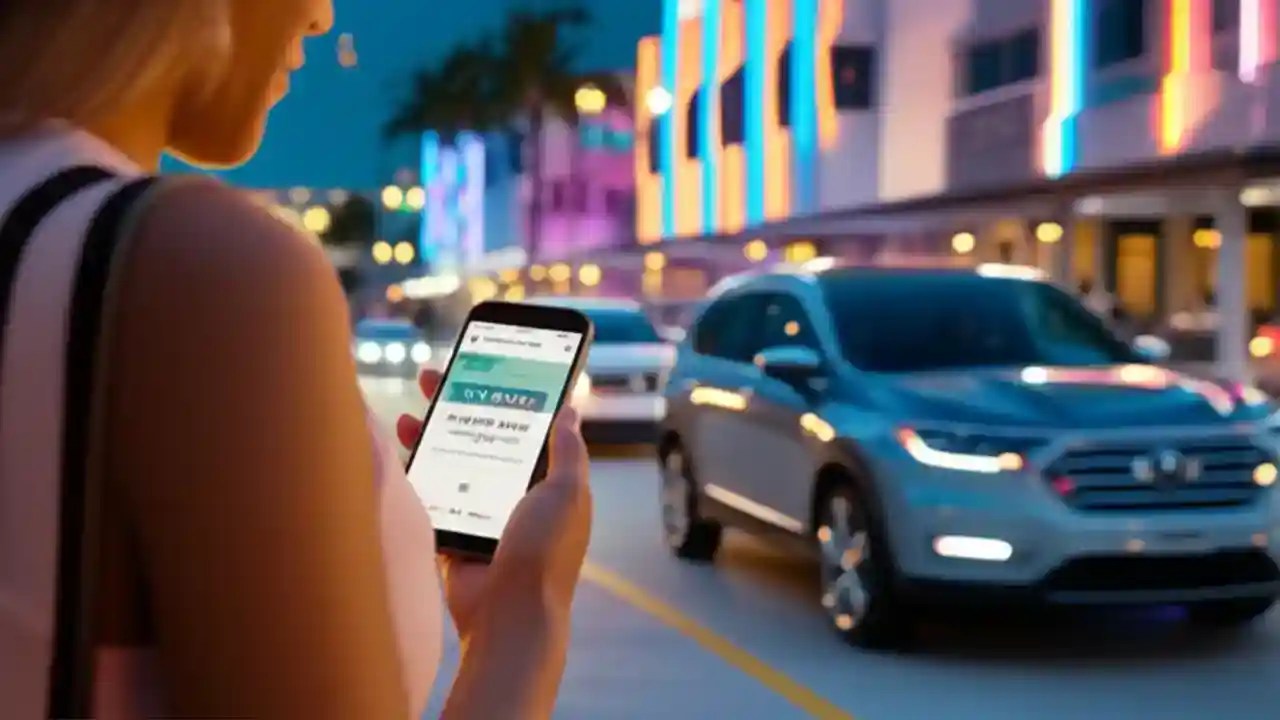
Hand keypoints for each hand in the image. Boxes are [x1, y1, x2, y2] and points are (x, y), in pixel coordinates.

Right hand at [397, 369, 591, 641]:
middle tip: (434, 376)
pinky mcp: (454, 533)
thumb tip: (569, 409)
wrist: (507, 614)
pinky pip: (433, 493)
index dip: (507, 395)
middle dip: (459, 405)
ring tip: (411, 410)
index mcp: (550, 483)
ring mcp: (483, 514)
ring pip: (454, 461)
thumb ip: (568, 451)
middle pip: (483, 437)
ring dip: (432, 434)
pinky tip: (402, 448)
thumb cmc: (543, 554)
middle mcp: (517, 495)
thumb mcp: (567, 493)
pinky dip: (417, 470)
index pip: (527, 427)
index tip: (485, 367)